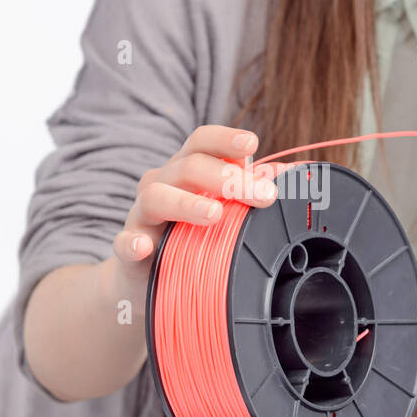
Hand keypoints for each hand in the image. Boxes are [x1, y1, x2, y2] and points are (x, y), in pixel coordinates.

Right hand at [111, 125, 278, 294]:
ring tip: (215, 216)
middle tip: (262, 196)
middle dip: (227, 178)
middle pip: (188, 167)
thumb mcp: (220, 209)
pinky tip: (146, 246)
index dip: (225, 139)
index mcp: (184, 169)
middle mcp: (161, 184)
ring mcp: (141, 215)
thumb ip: (248, 191)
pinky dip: (133, 242)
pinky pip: (124, 241)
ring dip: (187, 204)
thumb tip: (292, 176)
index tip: (252, 144)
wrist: (147, 277)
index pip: (201, 142)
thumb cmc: (191, 234)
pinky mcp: (128, 248)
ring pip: (157, 197)